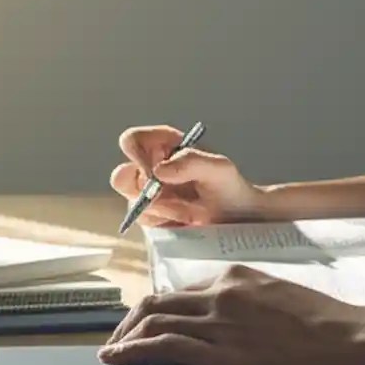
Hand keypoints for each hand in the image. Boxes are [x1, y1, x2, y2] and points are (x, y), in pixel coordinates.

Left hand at [99, 265, 364, 364]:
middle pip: (156, 302)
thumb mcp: (279, 298)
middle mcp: (222, 293)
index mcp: (236, 276)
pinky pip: (165, 347)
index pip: (179, 292)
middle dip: (127, 323)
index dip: (152, 310)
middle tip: (114, 341)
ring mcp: (222, 322)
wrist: (353, 341)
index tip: (140, 325)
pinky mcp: (225, 354)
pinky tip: (121, 361)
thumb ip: (245, 304)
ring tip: (110, 354)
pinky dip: (135, 352)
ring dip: (124, 338)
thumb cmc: (326, 326)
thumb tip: (223, 322)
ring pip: (153, 321)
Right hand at [109, 125, 266, 226]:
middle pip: (121, 176)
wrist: (242, 219)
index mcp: (164, 145)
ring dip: (156, 208)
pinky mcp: (155, 217)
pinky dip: (161, 223)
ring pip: (132, 202)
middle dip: (138, 190)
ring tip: (186, 209)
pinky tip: (183, 221)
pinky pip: (145, 222)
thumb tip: (159, 171)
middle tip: (162, 198)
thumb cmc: (231, 187)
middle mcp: (153, 168)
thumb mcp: (219, 169)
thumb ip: (191, 162)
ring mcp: (151, 195)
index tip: (155, 173)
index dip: (136, 155)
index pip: (132, 141)